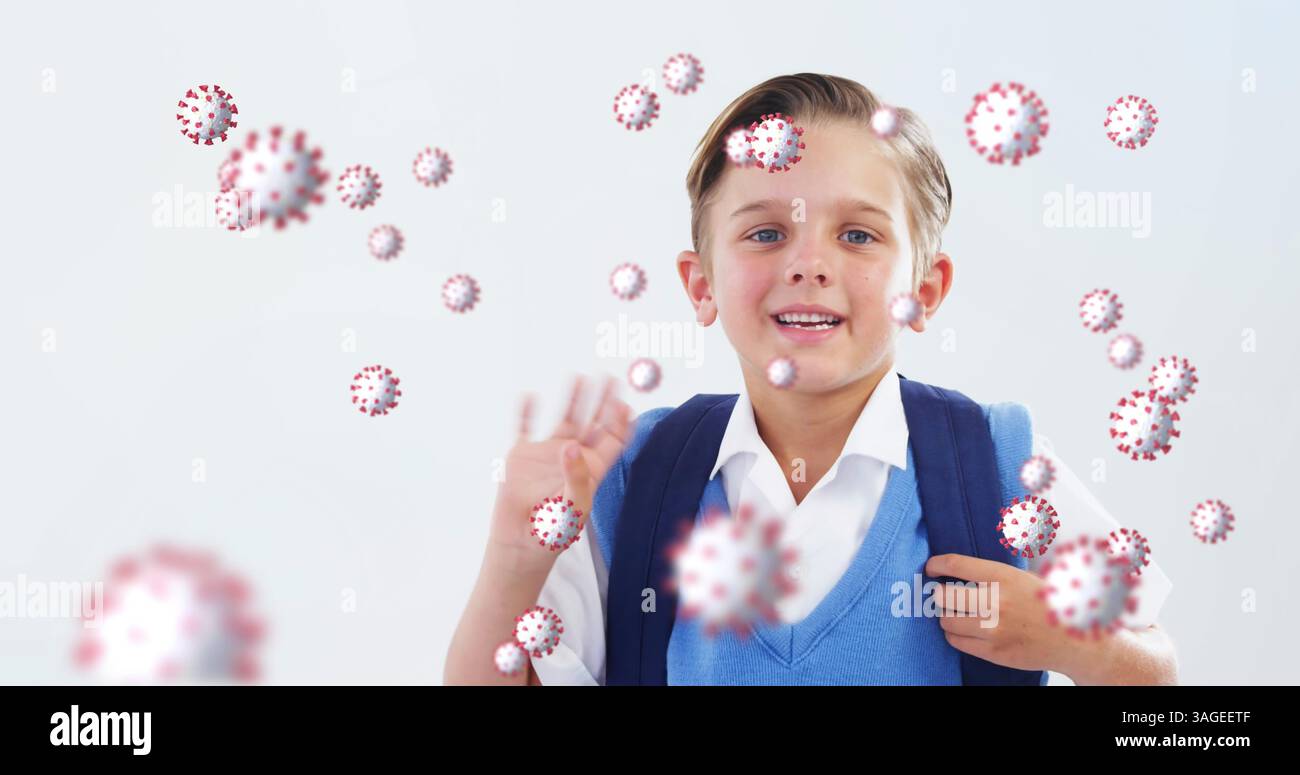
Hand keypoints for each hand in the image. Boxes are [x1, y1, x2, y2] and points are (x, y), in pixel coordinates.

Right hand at [488, 376, 631, 572]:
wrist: (520, 543)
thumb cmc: (553, 532)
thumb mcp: (572, 507)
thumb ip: (575, 477)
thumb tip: (571, 447)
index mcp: (593, 469)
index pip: (613, 440)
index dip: (621, 422)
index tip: (624, 404)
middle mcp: (574, 457)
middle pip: (593, 422)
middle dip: (603, 401)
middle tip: (610, 378)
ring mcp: (548, 454)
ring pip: (565, 419)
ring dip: (573, 399)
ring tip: (579, 377)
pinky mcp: (523, 456)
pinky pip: (526, 428)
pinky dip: (527, 413)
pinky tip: (529, 396)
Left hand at [924, 553, 1088, 675]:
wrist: (1075, 638)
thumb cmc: (1048, 603)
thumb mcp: (1024, 577)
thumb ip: (992, 574)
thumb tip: (957, 569)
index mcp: (1003, 577)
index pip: (955, 565)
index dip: (936, 565)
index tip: (931, 568)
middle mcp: (996, 603)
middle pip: (943, 596)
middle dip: (939, 594)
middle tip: (943, 594)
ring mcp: (994, 629)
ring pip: (946, 620)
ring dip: (946, 615)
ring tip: (955, 612)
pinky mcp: (993, 652)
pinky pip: (956, 641)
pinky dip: (954, 634)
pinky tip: (963, 629)